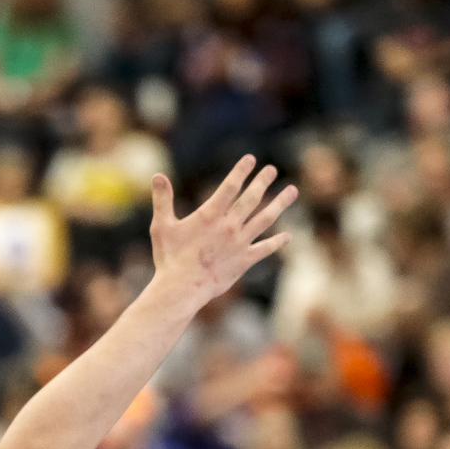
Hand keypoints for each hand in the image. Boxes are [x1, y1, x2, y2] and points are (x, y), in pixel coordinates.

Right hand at [149, 155, 295, 308]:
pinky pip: (265, 249)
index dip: (241, 171)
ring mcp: (239, 243)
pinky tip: (288, 236)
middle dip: (263, 181)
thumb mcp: (161, 226)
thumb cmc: (169, 258)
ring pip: (265, 219)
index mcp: (210, 215)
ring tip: (292, 191)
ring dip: (280, 203)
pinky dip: (277, 242)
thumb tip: (157, 175)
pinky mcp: (244, 261)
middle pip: (252, 198)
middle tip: (272, 170)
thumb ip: (162, 200)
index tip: (250, 159)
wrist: (181, 288)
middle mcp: (229, 226)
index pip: (230, 186)